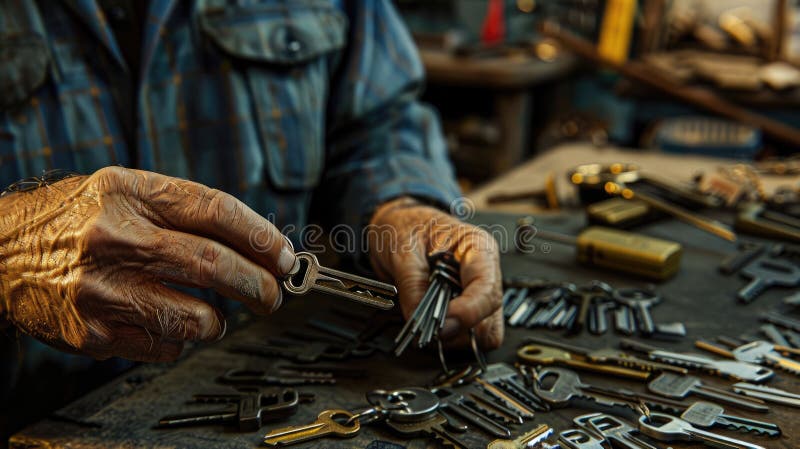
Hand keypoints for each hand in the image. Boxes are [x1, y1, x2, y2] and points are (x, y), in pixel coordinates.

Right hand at [0, 167, 294, 360]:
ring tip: (214, 314)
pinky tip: (166, 323)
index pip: (216, 211)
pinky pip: (165, 346)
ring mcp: (101, 288)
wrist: (0, 251)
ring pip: (196, 317)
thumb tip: (257, 244)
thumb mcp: (123, 190)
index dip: (262, 237)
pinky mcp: (91, 332)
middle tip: (274, 295)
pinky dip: (180, 340)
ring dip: (219, 321)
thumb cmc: (75, 219)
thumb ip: (184, 210)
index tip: (284, 256)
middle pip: (215, 265)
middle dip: (260, 285)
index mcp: (128, 193)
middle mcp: (115, 237)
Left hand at [367, 197, 503, 348]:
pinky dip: (450, 339)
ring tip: (427, 324)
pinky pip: (469, 336)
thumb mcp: (403, 250)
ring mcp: (479, 294)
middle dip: (459, 330)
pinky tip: (432, 326)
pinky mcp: (468, 310)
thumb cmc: (406, 228)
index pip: (487, 289)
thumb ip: (412, 285)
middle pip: (490, 319)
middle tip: (428, 327)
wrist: (399, 227)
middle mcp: (485, 273)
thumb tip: (417, 321)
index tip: (442, 324)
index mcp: (477, 248)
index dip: (467, 312)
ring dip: (454, 338)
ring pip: (483, 335)